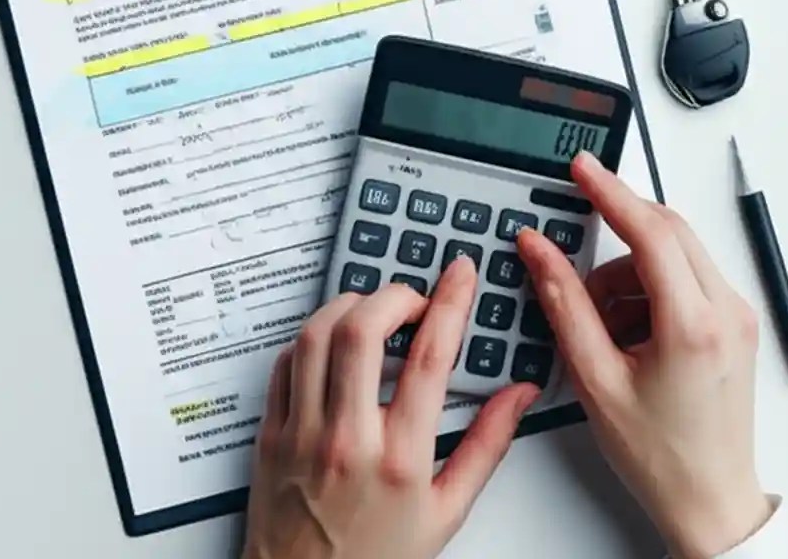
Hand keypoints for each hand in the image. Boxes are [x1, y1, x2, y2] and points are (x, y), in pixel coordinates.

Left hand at [242, 258, 541, 558]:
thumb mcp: (447, 511)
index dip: (450, 303)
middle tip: (414, 298)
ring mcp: (300, 432)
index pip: (429, 358)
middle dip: (394, 295)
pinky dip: (311, 337)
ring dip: (349, 306)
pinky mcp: (269, 432)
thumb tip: (518, 396)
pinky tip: (333, 343)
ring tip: (374, 312)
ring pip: (315, 335)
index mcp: (399, 459)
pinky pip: (284, 361)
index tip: (460, 275)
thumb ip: (487, 446)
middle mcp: (346, 439)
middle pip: (362, 330)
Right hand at [517, 153, 772, 558]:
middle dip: (614, 241)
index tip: (582, 169)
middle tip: (572, 268)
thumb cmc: (660, 457)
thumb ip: (563, 304)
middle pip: (667, 232)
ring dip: (630, 274)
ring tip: (602, 331)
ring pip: (676, 255)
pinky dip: (650, 292)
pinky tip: (628, 336)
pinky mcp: (735, 324)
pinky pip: (687, 279)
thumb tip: (540, 251)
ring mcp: (738, 316)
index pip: (651, 231)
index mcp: (695, 325)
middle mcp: (728, 311)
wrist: (710, 500)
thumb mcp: (595, 380)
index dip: (610, 193)